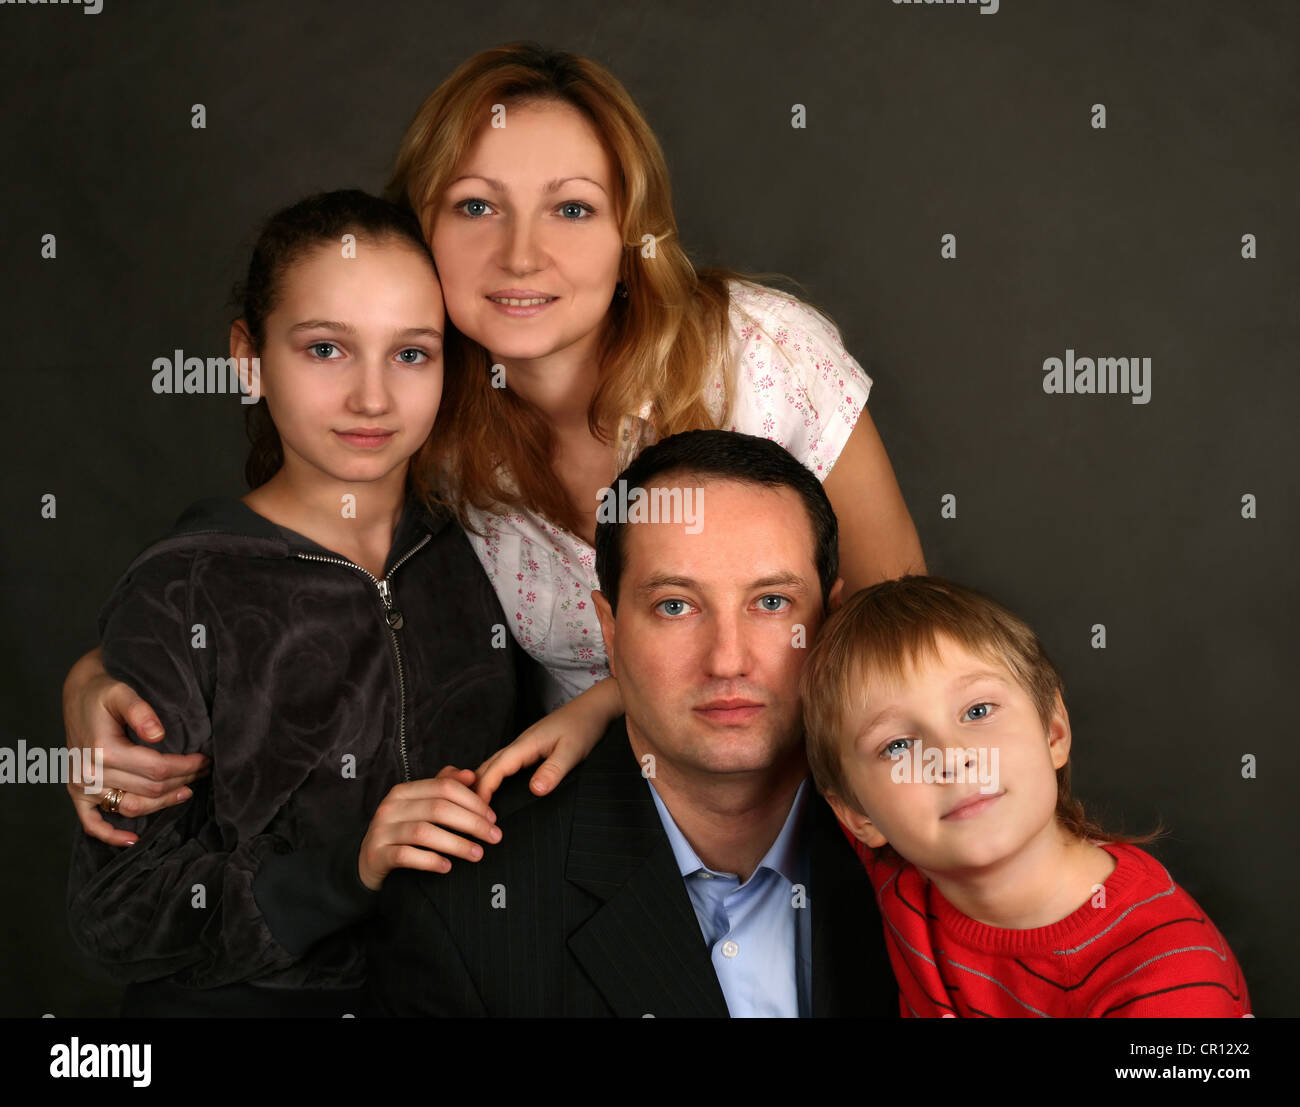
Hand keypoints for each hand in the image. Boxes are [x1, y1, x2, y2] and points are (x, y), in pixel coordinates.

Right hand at [63, 648, 209, 845]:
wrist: (78, 695)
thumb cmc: (103, 693)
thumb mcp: (122, 692)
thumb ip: (141, 711)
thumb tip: (159, 735)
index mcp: (104, 750)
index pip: (157, 770)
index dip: (186, 768)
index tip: (205, 760)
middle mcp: (91, 773)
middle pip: (149, 789)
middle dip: (182, 782)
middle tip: (203, 772)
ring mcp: (81, 786)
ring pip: (131, 807)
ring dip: (161, 804)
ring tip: (186, 792)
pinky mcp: (76, 792)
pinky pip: (92, 823)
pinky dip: (111, 835)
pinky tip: (133, 839)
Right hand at [358, 766, 501, 891]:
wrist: (367, 862)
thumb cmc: (402, 833)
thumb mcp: (421, 807)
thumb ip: (444, 788)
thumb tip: (471, 775)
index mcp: (404, 791)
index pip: (444, 787)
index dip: (472, 801)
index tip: (493, 817)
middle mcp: (391, 807)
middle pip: (438, 808)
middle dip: (472, 822)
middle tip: (494, 836)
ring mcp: (381, 830)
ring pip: (424, 832)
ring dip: (456, 843)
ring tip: (478, 853)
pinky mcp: (376, 854)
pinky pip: (406, 855)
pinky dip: (430, 861)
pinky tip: (448, 867)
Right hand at [473, 676, 621, 801]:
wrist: (594, 707)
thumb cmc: (584, 726)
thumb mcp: (572, 751)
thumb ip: (553, 770)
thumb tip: (534, 791)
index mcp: (525, 745)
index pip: (495, 769)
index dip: (483, 790)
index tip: (476, 812)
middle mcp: (519, 744)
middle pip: (487, 767)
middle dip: (474, 789)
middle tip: (467, 816)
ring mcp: (523, 745)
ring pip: (494, 765)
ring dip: (482, 783)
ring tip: (474, 807)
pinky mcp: (529, 748)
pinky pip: (504, 764)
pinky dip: (493, 778)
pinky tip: (495, 790)